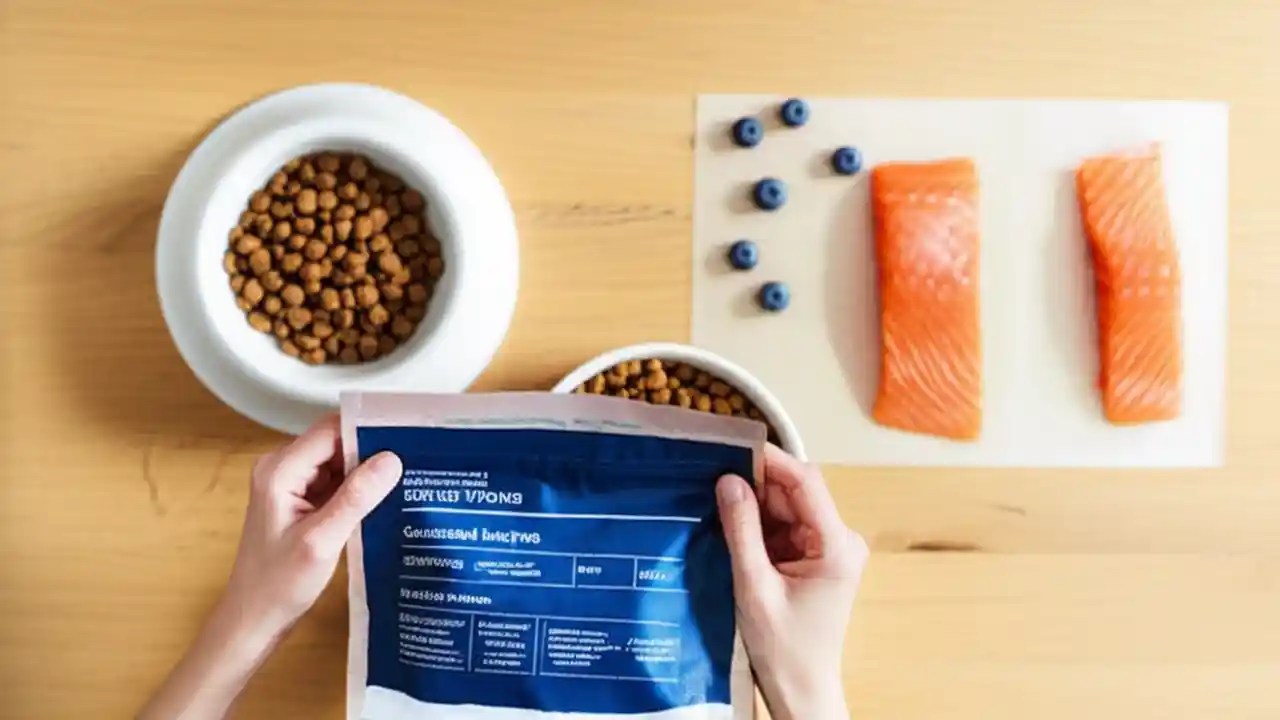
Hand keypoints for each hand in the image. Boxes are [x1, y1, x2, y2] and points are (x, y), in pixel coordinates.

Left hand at [222, 414, 401, 634]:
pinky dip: (357, 487)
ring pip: (338, 461)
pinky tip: (384, 497)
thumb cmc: (280, 585)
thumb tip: (391, 459)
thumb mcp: (322, 542)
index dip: (368, 431)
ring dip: (367, 470)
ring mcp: (289, 483)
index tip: (407, 437)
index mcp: (280, 471)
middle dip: (372, 449)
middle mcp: (281, 468)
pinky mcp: (299, 499)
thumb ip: (355, 498)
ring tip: (407, 477)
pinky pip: (334, 480)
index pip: (331, 431)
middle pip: (336, 442)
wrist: (254, 619)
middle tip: (415, 460)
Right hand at [716, 445, 868, 719]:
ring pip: (786, 508)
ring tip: (713, 502)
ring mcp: (827, 549)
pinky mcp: (813, 560)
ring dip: (753, 505)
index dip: (770, 460)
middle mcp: (839, 541)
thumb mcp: (754, 588)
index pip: (805, 482)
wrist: (801, 691)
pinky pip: (783, 528)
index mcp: (836, 546)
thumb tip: (728, 481)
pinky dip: (757, 526)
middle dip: (755, 484)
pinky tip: (728, 526)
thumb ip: (742, 532)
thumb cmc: (784, 650)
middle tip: (710, 476)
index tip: (732, 447)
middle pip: (795, 493)